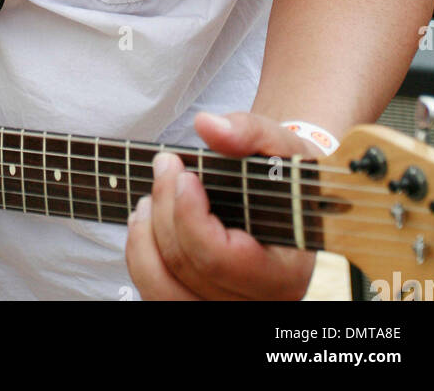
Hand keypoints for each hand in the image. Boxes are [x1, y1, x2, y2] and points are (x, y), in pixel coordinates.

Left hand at [124, 111, 320, 299]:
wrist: (291, 203)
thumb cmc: (285, 176)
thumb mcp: (280, 146)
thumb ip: (249, 132)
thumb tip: (208, 125)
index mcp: (285, 273)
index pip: (221, 258)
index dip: (190, 215)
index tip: (184, 174)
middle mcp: (258, 302)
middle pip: (187, 267)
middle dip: (164, 209)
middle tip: (164, 165)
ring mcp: (229, 308)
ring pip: (164, 291)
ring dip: (144, 240)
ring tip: (148, 199)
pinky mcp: (203, 304)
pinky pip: (158, 296)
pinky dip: (142, 259)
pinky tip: (145, 223)